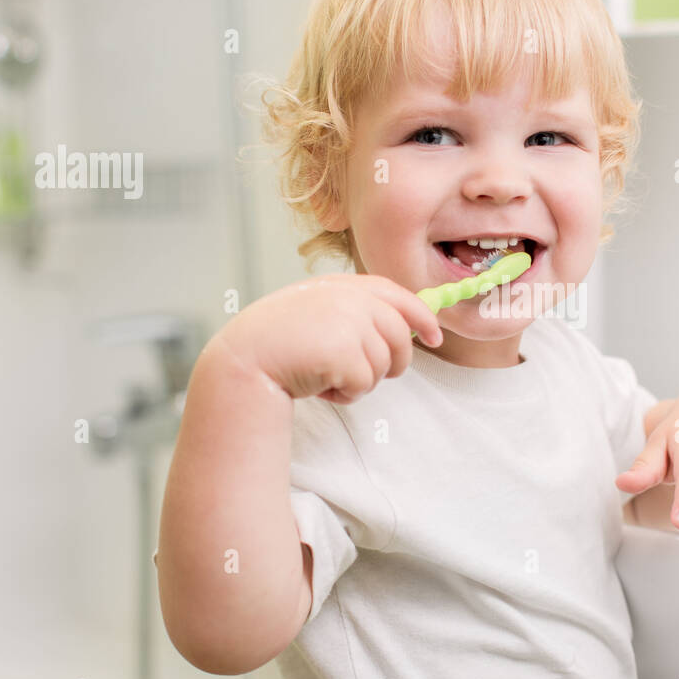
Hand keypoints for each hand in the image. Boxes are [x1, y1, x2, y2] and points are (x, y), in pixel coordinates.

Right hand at [216, 273, 444, 403]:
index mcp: (342, 285)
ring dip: (360, 380)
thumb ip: (354, 312)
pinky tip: (317, 385)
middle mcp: (350, 298)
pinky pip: (365, 384)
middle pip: (401, 336)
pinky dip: (345, 394)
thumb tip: (403, 332)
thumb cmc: (277, 342)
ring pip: (385, 365)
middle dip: (393, 363)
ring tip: (324, 374)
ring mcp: (349, 322)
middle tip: (361, 375)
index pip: (397, 295)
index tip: (434, 336)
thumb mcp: (316, 312)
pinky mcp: (345, 351)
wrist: (243, 360)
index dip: (421, 317)